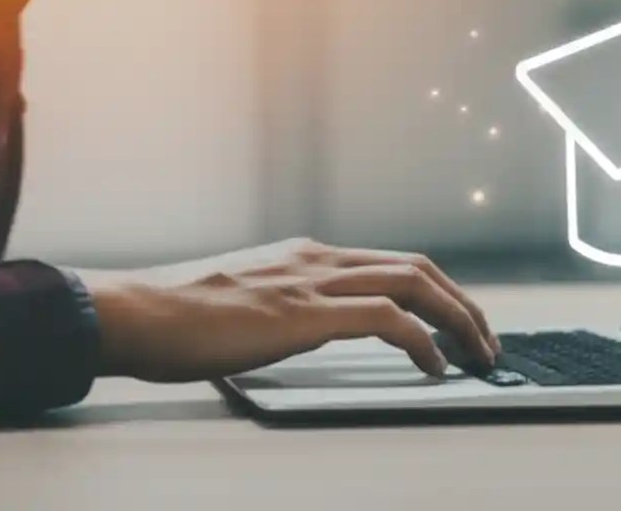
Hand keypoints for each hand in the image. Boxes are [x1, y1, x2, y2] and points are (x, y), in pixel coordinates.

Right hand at [79, 239, 500, 381]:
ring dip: (457, 320)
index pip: (392, 263)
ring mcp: (312, 281)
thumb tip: (294, 326)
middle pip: (418, 267)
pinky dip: (421, 340)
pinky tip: (433, 365)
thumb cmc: (175, 316)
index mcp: (304, 255)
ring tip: (477, 354)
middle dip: (463, 304)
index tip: (456, 322)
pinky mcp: (305, 313)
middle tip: (485, 341)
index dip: (436, 291)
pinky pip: (387, 319)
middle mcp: (317, 258)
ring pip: (414, 284)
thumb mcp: (241, 300)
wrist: (136, 312)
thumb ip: (278, 305)